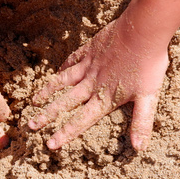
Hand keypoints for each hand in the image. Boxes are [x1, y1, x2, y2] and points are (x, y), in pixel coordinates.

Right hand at [29, 17, 167, 150]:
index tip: (49, 144)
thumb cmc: (148, 64)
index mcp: (105, 98)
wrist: (141, 31)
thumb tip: (139, 148)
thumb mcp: (149, 96)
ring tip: (34, 101)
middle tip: (30, 125)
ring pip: (62, 82)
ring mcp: (88, 66)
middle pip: (65, 103)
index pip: (81, 121)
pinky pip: (71, 61)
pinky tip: (57, 71)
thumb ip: (141, 122)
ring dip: (47, 92)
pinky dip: (63, 68)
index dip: (64, 134)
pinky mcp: (89, 50)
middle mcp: (91, 84)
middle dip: (47, 116)